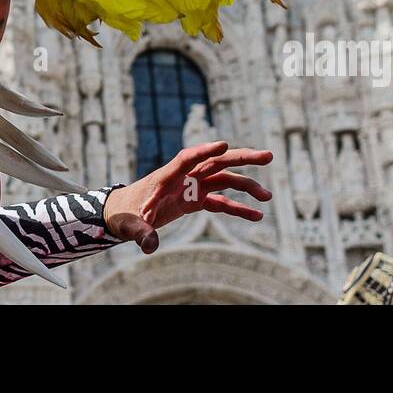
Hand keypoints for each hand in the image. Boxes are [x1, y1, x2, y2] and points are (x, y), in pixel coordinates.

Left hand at [103, 141, 271, 253]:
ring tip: (268, 196)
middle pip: (215, 162)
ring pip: (224, 180)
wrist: (124, 213)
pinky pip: (221, 202)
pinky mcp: (196, 200)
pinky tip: (257, 215)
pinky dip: (238, 208)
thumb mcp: (129, 224)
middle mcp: (183, 178)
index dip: (205, 151)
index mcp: (166, 177)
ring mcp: (192, 187)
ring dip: (246, 185)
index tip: (224, 145)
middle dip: (241, 158)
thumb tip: (150, 247)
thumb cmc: (124, 214)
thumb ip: (141, 232)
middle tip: (267, 156)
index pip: (187, 158)